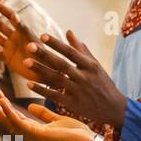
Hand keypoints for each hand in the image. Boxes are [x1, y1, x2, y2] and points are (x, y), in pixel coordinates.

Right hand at [0, 0, 39, 81]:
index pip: (11, 17)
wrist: (48, 75)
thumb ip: (25, 32)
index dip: (2, 9)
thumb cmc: (47, 61)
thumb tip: (17, 20)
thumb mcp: (38, 47)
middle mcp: (16, 38)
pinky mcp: (8, 58)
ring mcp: (11, 48)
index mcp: (24, 33)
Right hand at [0, 83, 95, 140]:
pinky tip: (2, 101)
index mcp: (31, 128)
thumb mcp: (56, 118)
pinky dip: (9, 112)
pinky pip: (18, 122)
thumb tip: (31, 107)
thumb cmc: (74, 133)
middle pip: (2, 117)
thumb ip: (43, 114)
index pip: (9, 114)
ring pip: (6, 119)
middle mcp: (28, 133)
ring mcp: (31, 135)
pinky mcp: (36, 135)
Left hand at [12, 30, 128, 127]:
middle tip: (29, 46)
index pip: (71, 52)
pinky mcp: (74, 104)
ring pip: (57, 79)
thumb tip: (68, 32)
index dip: (56, 44)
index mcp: (90, 66)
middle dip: (45, 55)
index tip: (42, 36)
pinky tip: (29, 84)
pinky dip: (42, 90)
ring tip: (25, 62)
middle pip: (61, 64)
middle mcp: (84, 77)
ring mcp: (79, 91)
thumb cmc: (104, 85)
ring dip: (41, 70)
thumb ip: (81, 49)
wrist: (115, 109)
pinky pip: (55, 96)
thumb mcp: (95, 66)